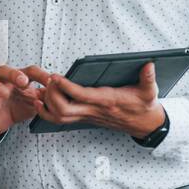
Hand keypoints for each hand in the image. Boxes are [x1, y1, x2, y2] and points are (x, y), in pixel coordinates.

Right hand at [0, 64, 44, 139]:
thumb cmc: (16, 106)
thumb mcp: (33, 102)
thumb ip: (44, 96)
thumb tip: (60, 92)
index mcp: (17, 80)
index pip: (29, 71)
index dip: (40, 74)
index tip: (50, 80)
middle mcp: (2, 83)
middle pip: (4, 69)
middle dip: (14, 73)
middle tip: (23, 81)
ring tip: (4, 94)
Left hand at [25, 61, 164, 136]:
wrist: (145, 124)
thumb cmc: (144, 105)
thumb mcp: (150, 91)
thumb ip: (148, 78)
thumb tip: (149, 64)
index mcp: (107, 101)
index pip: (82, 96)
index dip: (66, 87)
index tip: (55, 76)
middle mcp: (94, 111)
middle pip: (64, 110)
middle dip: (51, 96)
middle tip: (46, 80)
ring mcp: (88, 116)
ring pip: (60, 117)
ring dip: (46, 105)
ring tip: (38, 90)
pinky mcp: (85, 118)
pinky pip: (61, 120)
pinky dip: (47, 113)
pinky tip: (40, 102)